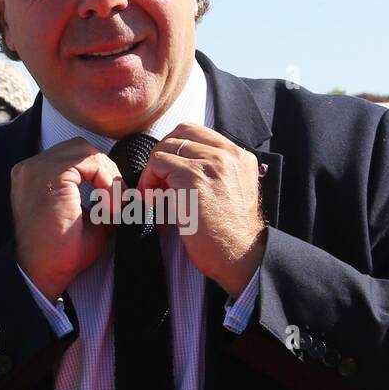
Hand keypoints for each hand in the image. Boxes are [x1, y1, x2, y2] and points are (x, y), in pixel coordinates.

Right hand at [11, 137, 121, 301]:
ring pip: (87, 152)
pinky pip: (89, 163)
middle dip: (106, 170)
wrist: (44, 275)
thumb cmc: (63, 253)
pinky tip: (109, 207)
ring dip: (108, 176)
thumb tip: (127, 190)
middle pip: (81, 148)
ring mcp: (37, 169)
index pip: (75, 157)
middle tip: (118, 202)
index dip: (101, 174)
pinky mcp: (50, 176)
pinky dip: (106, 182)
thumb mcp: (88, 219)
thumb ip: (101, 198)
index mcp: (35, 176)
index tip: (115, 203)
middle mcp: (31, 167)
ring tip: (113, 207)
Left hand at [136, 123, 266, 296]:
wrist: (240, 256)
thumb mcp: (231, 192)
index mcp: (240, 156)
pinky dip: (148, 181)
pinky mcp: (194, 177)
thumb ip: (213, 173)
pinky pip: (158, 163)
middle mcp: (229, 154)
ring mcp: (212, 163)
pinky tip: (154, 201)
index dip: (176, 151)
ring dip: (152, 172)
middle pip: (180, 133)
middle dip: (162, 154)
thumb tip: (175, 167)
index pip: (197, 133)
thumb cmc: (230, 234)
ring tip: (155, 197)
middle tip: (158, 182)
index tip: (170, 177)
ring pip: (165, 148)